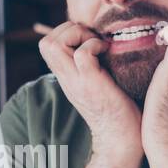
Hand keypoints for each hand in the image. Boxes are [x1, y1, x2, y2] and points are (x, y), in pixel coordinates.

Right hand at [38, 21, 141, 161]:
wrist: (121, 138)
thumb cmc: (117, 109)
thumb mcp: (95, 82)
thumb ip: (90, 66)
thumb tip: (102, 42)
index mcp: (66, 76)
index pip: (47, 44)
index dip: (66, 32)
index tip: (88, 38)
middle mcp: (66, 78)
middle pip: (46, 42)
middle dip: (70, 29)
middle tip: (91, 39)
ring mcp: (76, 81)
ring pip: (55, 44)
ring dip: (78, 35)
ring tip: (97, 45)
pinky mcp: (90, 83)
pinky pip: (82, 53)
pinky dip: (94, 45)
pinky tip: (107, 53)